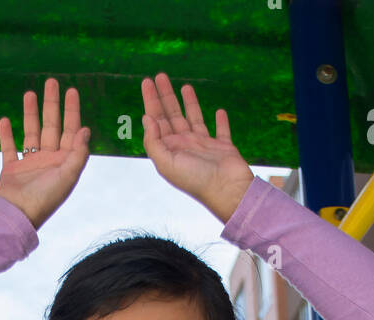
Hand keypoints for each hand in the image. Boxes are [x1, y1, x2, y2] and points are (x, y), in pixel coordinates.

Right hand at [0, 78, 90, 230]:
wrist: (18, 215)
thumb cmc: (45, 199)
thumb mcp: (67, 176)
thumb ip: (78, 153)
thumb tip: (85, 129)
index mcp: (64, 163)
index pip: (70, 131)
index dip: (72, 111)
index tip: (71, 91)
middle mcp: (48, 161)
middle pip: (52, 127)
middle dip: (52, 105)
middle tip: (52, 82)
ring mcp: (30, 165)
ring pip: (31, 133)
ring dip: (31, 114)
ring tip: (30, 93)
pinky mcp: (12, 169)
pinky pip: (9, 148)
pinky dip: (6, 135)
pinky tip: (5, 119)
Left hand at [141, 72, 253, 222]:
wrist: (227, 190)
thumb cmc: (195, 179)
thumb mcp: (166, 163)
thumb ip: (153, 142)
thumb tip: (147, 119)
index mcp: (170, 150)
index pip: (157, 121)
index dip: (151, 101)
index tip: (147, 82)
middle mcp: (185, 146)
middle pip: (172, 116)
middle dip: (165, 96)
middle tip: (159, 76)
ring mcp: (204, 146)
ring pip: (194, 119)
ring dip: (189, 103)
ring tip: (184, 85)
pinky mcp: (223, 147)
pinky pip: (221, 130)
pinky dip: (221, 121)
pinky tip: (219, 111)